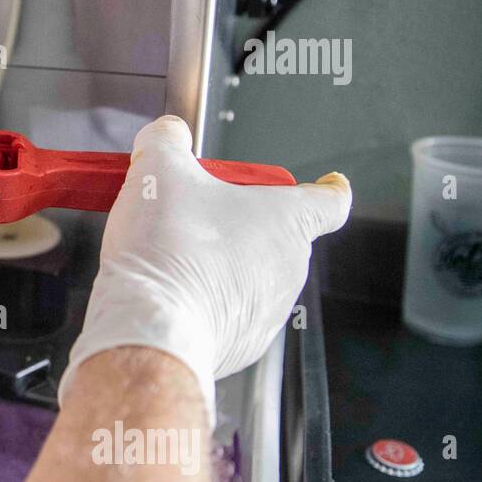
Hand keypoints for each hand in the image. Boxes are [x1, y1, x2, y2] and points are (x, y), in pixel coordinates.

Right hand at [62, 115, 351, 419]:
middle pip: (274, 237)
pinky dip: (201, 304)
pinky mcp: (241, 347)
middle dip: (238, 226)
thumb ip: (167, 140)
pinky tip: (168, 296)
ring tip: (171, 259)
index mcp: (288, 220)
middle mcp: (290, 268)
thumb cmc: (170, 248)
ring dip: (217, 266)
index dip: (327, 189)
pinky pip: (225, 316)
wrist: (151, 325)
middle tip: (193, 218)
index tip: (328, 184)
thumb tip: (168, 134)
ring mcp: (269, 312)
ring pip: (247, 278)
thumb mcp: (157, 169)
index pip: (331, 201)